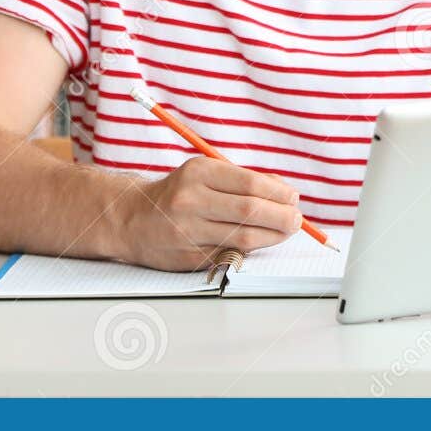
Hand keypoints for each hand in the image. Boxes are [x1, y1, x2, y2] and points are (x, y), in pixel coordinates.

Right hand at [112, 156, 303, 270]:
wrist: (133, 218)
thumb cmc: (180, 192)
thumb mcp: (207, 173)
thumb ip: (244, 179)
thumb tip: (285, 192)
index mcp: (198, 173)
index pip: (250, 184)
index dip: (279, 193)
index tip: (293, 198)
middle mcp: (190, 201)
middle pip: (250, 211)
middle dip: (282, 217)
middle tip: (297, 219)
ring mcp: (187, 232)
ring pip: (244, 237)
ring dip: (273, 236)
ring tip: (286, 230)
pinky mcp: (188, 257)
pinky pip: (230, 254)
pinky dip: (251, 248)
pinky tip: (260, 241)